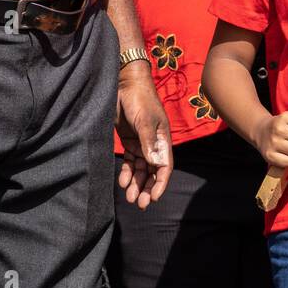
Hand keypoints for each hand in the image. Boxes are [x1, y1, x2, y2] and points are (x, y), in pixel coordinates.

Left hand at [114, 62, 171, 209]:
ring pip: (141, 169)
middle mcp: (153, 144)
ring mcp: (141, 143)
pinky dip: (127, 172)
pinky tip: (123, 182)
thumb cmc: (140, 100)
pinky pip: (130, 161)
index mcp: (163, 140)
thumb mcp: (145, 121)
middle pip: (153, 171)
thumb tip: (155, 165)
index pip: (165, 166)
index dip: (161, 183)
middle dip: (148, 187)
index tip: (154, 197)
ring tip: (130, 197)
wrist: (125, 84)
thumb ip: (148, 143)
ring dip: (137, 183)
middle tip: (141, 203)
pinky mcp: (128, 140)